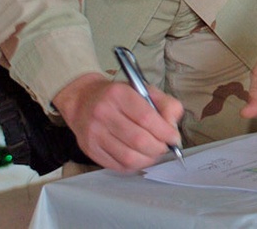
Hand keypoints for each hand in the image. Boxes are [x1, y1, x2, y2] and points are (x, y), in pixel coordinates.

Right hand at [53, 73, 183, 172]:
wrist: (82, 101)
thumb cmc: (119, 96)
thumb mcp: (144, 90)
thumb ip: (165, 104)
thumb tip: (173, 128)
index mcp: (119, 94)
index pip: (146, 118)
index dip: (165, 132)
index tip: (174, 138)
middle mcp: (103, 113)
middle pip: (138, 140)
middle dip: (158, 148)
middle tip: (165, 146)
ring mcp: (94, 134)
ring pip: (128, 157)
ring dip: (148, 159)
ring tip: (154, 153)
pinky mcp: (90, 150)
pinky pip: (118, 166)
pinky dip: (135, 166)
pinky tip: (140, 158)